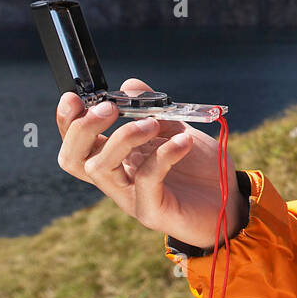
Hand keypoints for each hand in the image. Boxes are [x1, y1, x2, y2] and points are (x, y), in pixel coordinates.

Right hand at [54, 77, 247, 249]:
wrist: (229, 201)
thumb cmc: (198, 168)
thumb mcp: (176, 129)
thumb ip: (154, 109)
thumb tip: (130, 86)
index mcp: (115, 158)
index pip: (76, 142)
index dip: (67, 121)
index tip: (75, 98)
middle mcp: (116, 179)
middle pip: (73, 158)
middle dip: (83, 128)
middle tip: (110, 108)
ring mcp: (130, 198)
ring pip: (100, 169)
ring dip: (123, 138)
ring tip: (153, 124)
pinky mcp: (152, 212)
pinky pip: (145, 181)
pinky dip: (163, 156)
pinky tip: (184, 142)